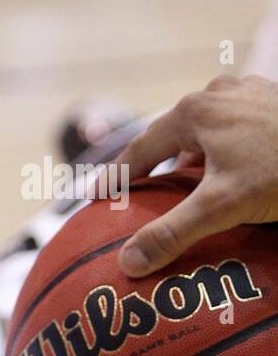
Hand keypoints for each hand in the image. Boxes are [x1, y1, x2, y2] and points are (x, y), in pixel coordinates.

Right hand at [112, 75, 277, 275]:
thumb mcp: (224, 207)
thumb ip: (172, 233)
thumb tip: (127, 264)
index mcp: (194, 112)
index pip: (139, 149)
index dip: (116, 176)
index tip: (96, 197)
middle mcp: (218, 92)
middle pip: (172, 133)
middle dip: (154, 162)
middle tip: (140, 192)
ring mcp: (251, 92)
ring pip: (207, 126)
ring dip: (192, 152)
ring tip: (189, 182)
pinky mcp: (277, 101)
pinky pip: (236, 125)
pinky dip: (224, 147)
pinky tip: (235, 169)